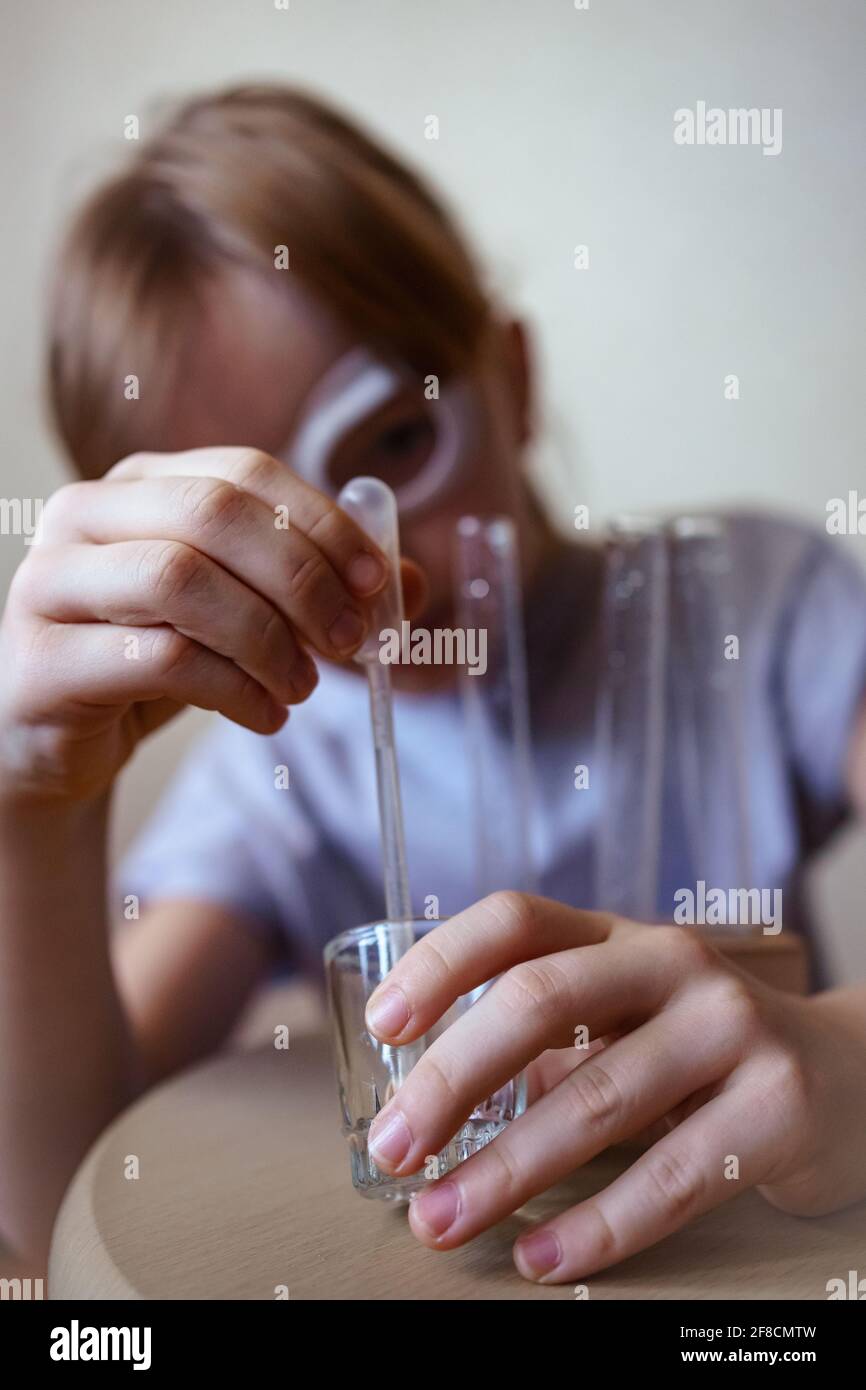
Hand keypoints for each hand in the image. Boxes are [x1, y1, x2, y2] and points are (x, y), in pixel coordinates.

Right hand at [0, 447, 424, 801]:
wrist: (53, 739)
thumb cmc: (151, 661)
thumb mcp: (242, 615)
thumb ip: (320, 590)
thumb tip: (409, 584)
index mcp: (140, 484)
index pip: (245, 472)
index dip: (323, 523)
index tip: (378, 583)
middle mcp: (85, 516)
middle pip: (213, 514)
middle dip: (302, 579)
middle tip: (351, 640)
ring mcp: (50, 583)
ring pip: (181, 581)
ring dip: (268, 639)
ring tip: (303, 688)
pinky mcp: (43, 661)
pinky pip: (159, 659)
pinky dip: (234, 690)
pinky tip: (263, 714)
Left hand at [364, 892, 865, 1283]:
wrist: (848, 1076)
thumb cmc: (701, 1049)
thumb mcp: (625, 1016)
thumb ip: (546, 1038)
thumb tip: (429, 1102)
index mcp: (617, 934)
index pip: (514, 920)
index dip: (440, 964)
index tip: (382, 1028)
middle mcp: (671, 962)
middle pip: (539, 999)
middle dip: (451, 1080)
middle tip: (395, 1149)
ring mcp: (730, 1025)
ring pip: (596, 1099)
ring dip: (504, 1171)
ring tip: (441, 1219)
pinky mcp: (777, 1105)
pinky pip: (671, 1177)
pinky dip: (597, 1227)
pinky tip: (542, 1258)